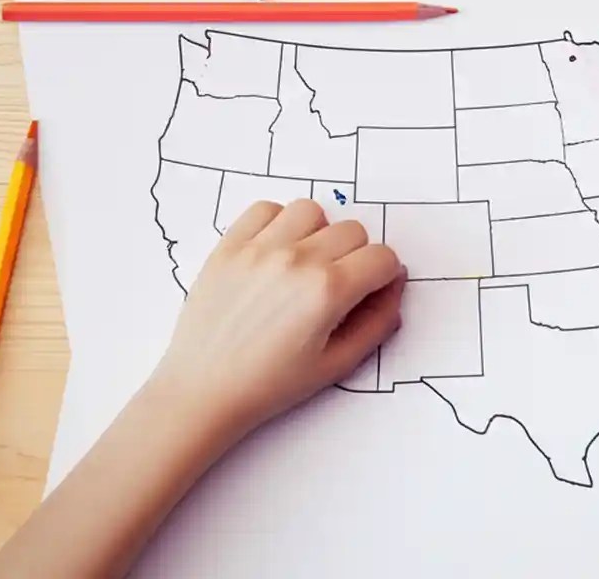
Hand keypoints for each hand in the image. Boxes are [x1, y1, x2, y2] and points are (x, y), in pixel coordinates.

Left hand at [152, 199, 406, 436]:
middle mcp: (296, 260)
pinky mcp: (229, 246)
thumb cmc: (269, 385)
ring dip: (318, 233)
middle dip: (355, 257)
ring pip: (312, 211)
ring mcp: (259, 248)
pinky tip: (276, 253)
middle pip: (353, 230)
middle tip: (335, 288)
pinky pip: (266, 209)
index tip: (368, 292)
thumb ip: (378, 322)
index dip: (383, 277)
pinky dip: (277, 224)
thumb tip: (395, 285)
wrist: (203, 390)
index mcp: (327, 291)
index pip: (382, 257)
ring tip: (305, 264)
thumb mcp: (337, 364)